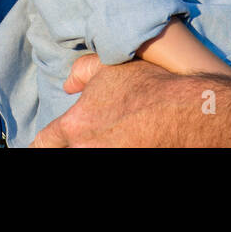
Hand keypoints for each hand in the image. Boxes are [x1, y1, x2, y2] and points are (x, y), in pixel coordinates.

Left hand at [30, 54, 186, 147]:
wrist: (187, 112)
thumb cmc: (149, 87)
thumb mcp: (110, 68)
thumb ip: (81, 73)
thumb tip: (69, 86)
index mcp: (74, 126)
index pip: (43, 143)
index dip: (48, 142)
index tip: (53, 141)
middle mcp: (86, 150)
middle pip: (66, 153)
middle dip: (73, 145)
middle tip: (88, 139)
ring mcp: (109, 160)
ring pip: (88, 156)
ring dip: (96, 148)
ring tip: (111, 140)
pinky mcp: (129, 163)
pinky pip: (111, 161)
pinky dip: (116, 151)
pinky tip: (127, 143)